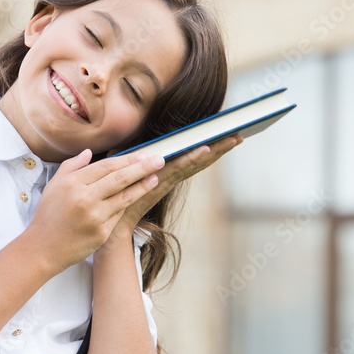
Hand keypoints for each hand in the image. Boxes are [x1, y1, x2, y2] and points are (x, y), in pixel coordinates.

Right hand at [23, 147, 174, 274]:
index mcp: (72, 183)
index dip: (128, 159)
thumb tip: (89, 153)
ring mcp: (94, 217)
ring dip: (143, 186)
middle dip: (142, 167)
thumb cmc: (48, 216)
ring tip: (156, 177)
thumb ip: (71, 166)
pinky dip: (128, 204)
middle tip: (159, 159)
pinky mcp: (101, 233)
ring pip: (125, 197)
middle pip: (120, 178)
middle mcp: (84, 198)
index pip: (106, 166)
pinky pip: (119, 215)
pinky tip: (137, 196)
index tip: (143, 154)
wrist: (42, 249)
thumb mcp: (53, 186)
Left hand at [104, 133, 243, 243]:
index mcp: (167, 171)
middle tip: (240, 134)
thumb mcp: (131, 173)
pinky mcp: (161, 181)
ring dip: (214, 150)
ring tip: (233, 138)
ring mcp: (168, 178)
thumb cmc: (120, 195)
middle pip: (201, 158)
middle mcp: (171, 175)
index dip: (210, 146)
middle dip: (220, 146)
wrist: (113, 219)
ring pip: (195, 161)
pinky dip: (194, 158)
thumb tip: (141, 147)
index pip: (192, 156)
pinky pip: (180, 167)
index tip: (226, 135)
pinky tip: (206, 149)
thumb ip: (137, 160)